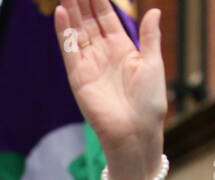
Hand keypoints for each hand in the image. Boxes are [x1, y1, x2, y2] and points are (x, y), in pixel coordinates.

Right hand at [55, 1, 166, 179]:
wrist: (136, 132)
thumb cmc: (149, 103)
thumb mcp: (153, 64)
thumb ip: (150, 36)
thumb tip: (153, 10)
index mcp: (122, 49)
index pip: (106, 17)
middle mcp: (103, 54)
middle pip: (88, 20)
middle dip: (81, 1)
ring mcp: (89, 65)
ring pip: (77, 31)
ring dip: (70, 11)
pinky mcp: (79, 78)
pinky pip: (69, 51)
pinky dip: (64, 32)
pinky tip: (60, 12)